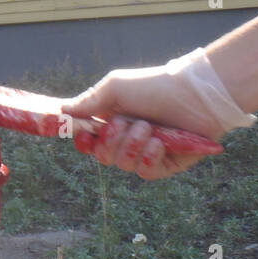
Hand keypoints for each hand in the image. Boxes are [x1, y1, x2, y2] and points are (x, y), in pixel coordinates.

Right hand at [62, 63, 222, 179]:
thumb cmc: (154, 86)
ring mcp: (146, 153)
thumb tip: (62, 111)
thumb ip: (87, 102)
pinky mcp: (166, 164)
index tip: (85, 136)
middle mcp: (128, 140)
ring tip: (148, 128)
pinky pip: (145, 172)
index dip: (85, 143)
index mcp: (113, 122)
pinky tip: (157, 143)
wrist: (195, 94)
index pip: (89, 143)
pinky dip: (147, 158)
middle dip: (110, 141)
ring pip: (122, 164)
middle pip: (103, 156)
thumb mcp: (114, 88)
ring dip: (131, 146)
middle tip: (124, 123)